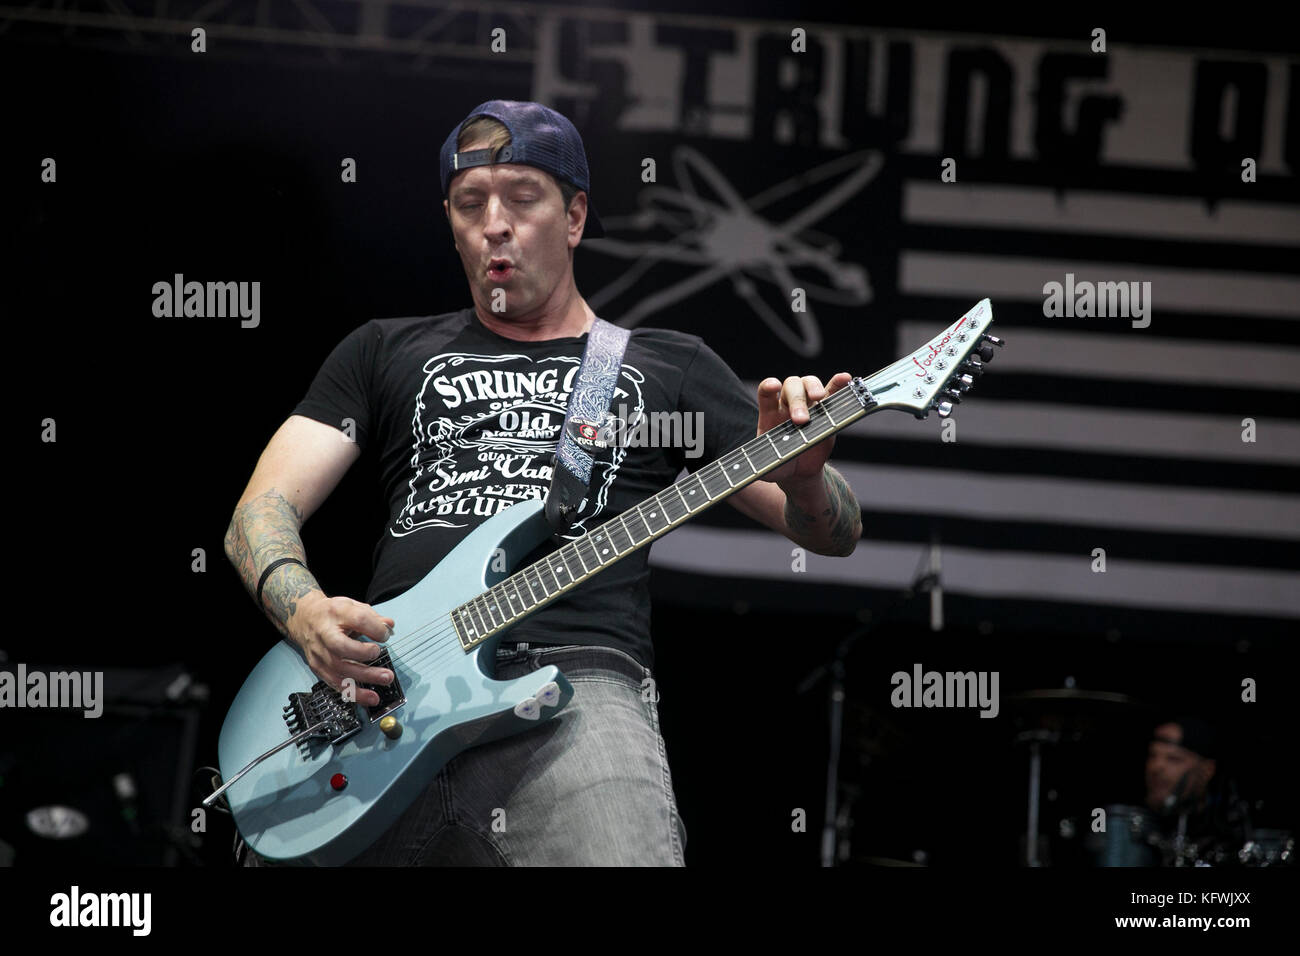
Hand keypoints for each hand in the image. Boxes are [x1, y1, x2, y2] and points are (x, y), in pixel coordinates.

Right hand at [286, 592, 395, 707]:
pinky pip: (335, 683)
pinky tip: (369, 697)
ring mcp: (319, 652)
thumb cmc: (331, 613)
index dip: (376, 628)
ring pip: (339, 669)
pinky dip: (353, 693)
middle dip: (366, 655)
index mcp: (336, 612)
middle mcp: (325, 633)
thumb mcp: (352, 605)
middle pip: (342, 647)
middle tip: (384, 657)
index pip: (358, 619)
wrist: (304, 619)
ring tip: (385, 680)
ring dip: (365, 678)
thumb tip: (389, 627)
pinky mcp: (318, 667)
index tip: (386, 635)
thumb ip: (372, 617)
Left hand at [756, 373, 852, 487]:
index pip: (766, 393)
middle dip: (797, 400)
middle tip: (801, 420)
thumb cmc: (779, 465)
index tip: (774, 386)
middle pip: (791, 386)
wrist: (798, 470)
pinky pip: (832, 391)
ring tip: (819, 398)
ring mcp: (808, 404)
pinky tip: (845, 378)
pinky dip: (838, 383)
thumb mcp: (767, 467)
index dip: (769, 386)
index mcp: (770, 413)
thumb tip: (758, 467)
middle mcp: (788, 403)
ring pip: (809, 383)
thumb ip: (762, 464)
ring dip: (814, 388)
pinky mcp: (827, 410)